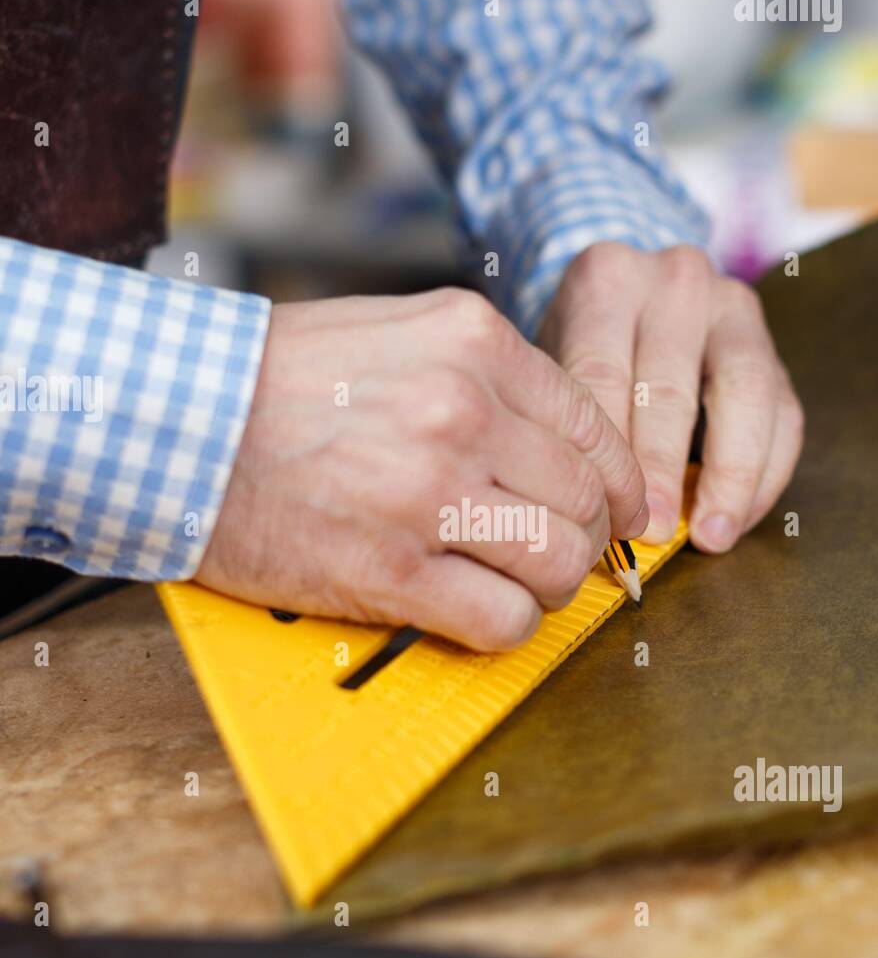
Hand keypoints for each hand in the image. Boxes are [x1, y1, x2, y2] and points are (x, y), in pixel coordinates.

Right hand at [197, 289, 646, 649]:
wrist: (178, 421)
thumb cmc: (275, 379)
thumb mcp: (393, 331)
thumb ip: (480, 372)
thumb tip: (554, 437)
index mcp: (473, 346)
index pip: (595, 427)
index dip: (618, 482)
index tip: (617, 511)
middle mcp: (464, 413)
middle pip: (587, 500)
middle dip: (587, 538)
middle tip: (558, 552)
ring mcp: (430, 493)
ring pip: (559, 563)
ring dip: (550, 585)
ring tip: (515, 582)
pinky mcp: (392, 569)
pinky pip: (503, 620)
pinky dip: (506, 626)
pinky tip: (476, 610)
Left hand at [538, 243, 803, 551]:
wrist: (630, 298)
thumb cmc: (581, 347)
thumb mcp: (554, 363)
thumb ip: (569, 421)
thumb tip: (583, 516)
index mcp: (608, 281)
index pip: (601, 372)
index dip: (608, 452)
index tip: (608, 512)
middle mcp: (676, 282)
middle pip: (670, 386)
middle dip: (662, 470)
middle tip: (653, 532)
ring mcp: (733, 306)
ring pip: (744, 394)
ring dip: (730, 476)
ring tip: (711, 536)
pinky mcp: (772, 346)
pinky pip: (783, 416)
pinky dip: (763, 476)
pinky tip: (736, 520)